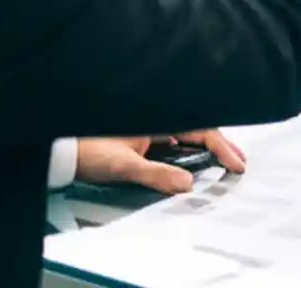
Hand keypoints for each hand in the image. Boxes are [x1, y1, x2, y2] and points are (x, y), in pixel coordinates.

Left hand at [76, 130, 246, 194]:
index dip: (222, 147)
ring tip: (226, 159)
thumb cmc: (86, 149)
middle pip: (199, 128)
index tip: (236, 164)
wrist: (60, 150)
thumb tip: (188, 184)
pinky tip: (196, 158)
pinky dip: (192, 148)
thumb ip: (155, 174)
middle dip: (222, 145)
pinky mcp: (141, 136)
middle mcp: (156, 118)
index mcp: (157, 117)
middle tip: (240, 163)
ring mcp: (150, 126)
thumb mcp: (123, 164)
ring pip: (189, 133)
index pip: (201, 130)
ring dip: (209, 146)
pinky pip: (176, 139)